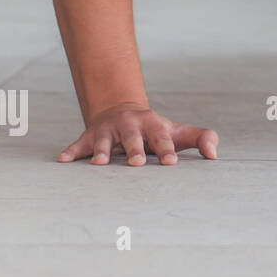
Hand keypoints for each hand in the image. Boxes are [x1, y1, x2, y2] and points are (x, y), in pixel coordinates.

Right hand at [57, 102, 218, 165]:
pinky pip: (79, 145)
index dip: (166, 149)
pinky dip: (71, 152)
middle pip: (133, 138)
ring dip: (103, 151)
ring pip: (105, 141)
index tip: (170, 162)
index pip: (162, 137)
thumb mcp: (179, 131)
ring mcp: (108, 131)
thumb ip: (202, 138)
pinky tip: (62, 161)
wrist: (123, 111)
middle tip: (137, 163)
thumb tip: (215, 156)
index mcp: (153, 125)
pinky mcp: (90, 137)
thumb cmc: (156, 130)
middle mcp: (130, 126)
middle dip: (135, 150)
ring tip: (100, 164)